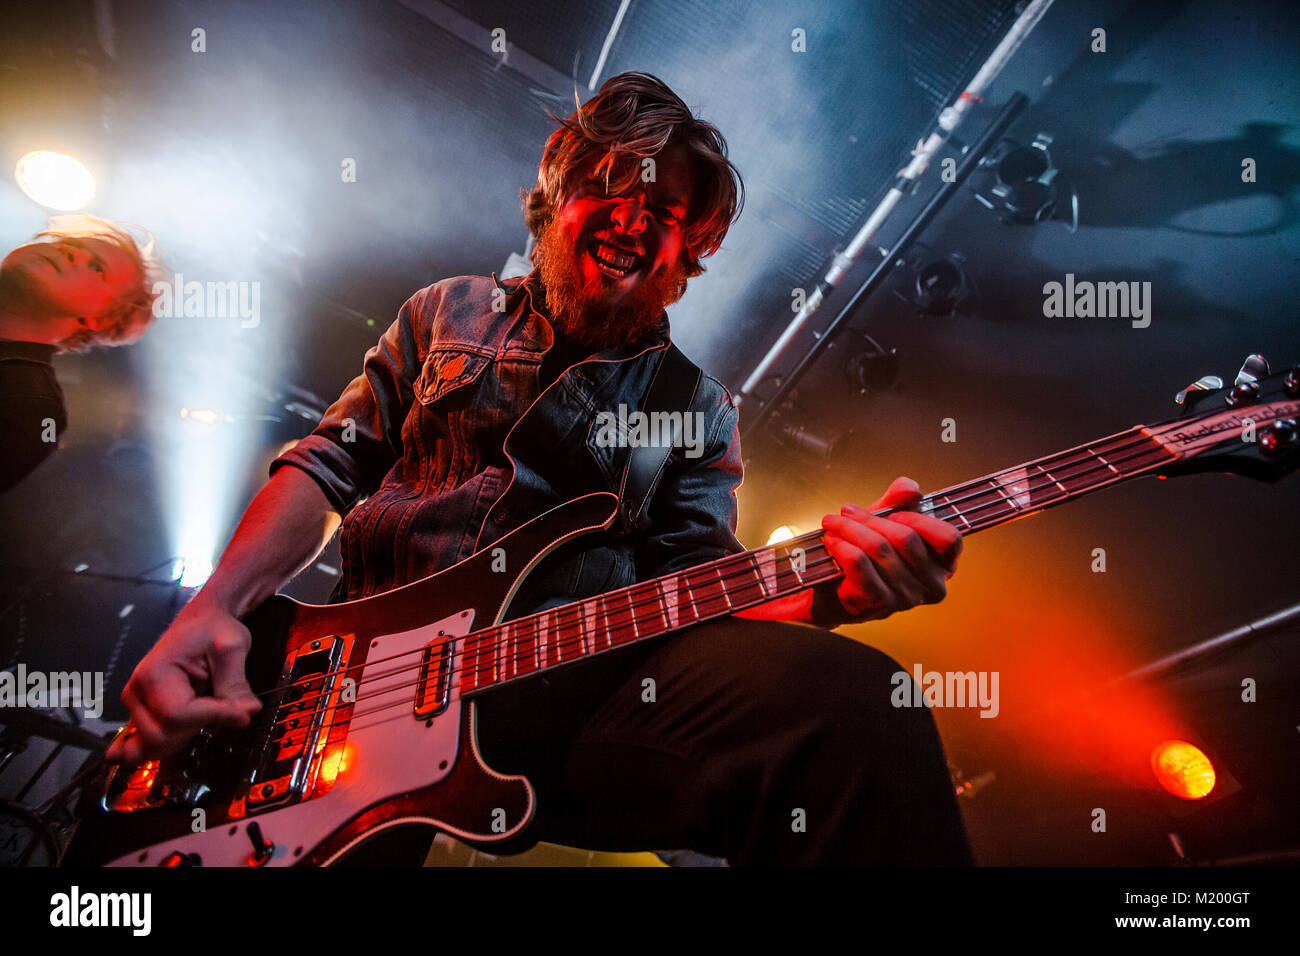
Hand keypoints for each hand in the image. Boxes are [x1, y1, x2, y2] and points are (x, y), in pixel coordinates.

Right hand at [106, 598, 261, 763]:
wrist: (202, 621)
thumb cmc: (213, 629)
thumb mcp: (231, 649)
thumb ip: (236, 685)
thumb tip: (247, 714)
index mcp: (154, 674)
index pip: (178, 715)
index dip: (213, 717)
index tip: (242, 713)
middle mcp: (136, 692)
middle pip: (162, 736)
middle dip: (198, 729)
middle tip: (225, 710)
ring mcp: (136, 705)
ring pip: (154, 745)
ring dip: (186, 737)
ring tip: (207, 711)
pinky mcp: (142, 714)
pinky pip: (144, 744)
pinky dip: (164, 745)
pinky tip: (177, 735)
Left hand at [813, 476, 961, 625]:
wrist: (838, 588)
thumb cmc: (870, 551)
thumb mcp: (888, 518)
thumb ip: (902, 498)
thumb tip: (911, 490)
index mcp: (944, 564)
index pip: (949, 539)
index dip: (919, 520)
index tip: (892, 514)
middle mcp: (932, 586)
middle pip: (906, 539)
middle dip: (870, 518)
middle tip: (847, 511)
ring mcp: (907, 599)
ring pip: (879, 549)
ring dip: (849, 529)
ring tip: (833, 523)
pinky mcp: (878, 604)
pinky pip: (859, 564)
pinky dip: (842, 546)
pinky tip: (832, 540)